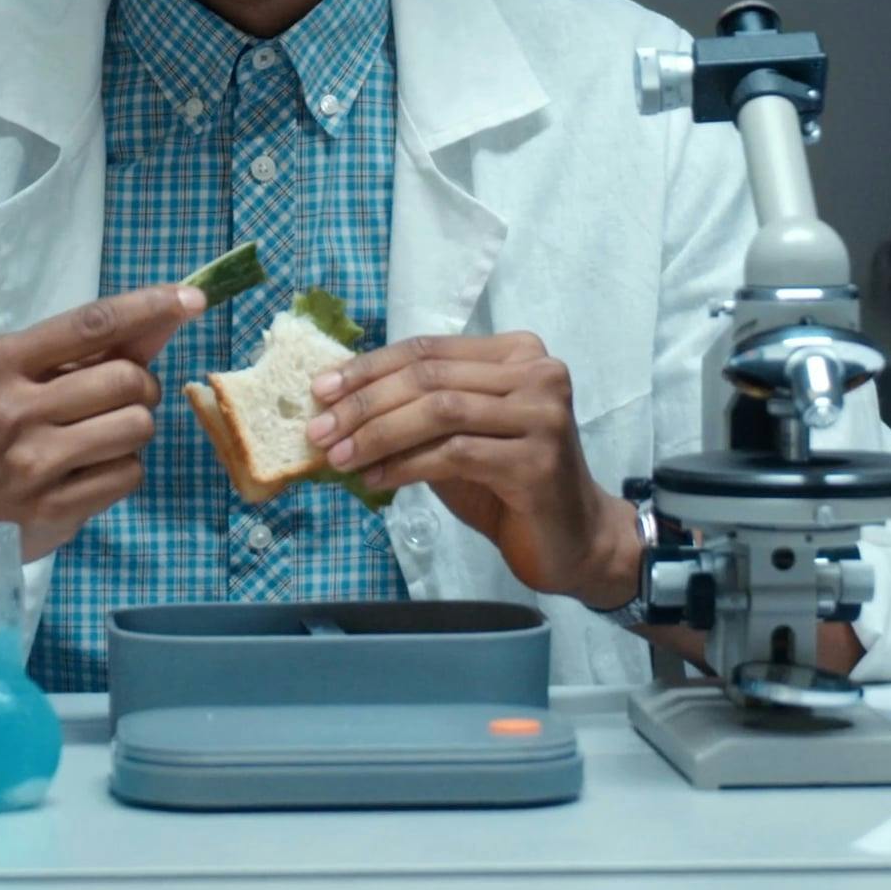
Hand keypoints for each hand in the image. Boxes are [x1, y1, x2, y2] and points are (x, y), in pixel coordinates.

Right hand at [0, 284, 201, 560]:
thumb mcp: (18, 379)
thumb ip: (86, 351)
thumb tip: (164, 317)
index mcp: (0, 363)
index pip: (92, 323)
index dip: (149, 307)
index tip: (191, 299)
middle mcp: (14, 409)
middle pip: (129, 378)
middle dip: (141, 386)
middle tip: (120, 399)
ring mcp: (34, 463)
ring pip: (138, 427)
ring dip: (134, 429)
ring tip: (100, 437)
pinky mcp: (56, 508)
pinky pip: (130, 474)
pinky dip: (123, 469)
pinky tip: (89, 472)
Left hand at [305, 333, 636, 607]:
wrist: (571, 540)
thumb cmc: (507, 485)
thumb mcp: (456, 435)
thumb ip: (416, 411)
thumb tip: (336, 403)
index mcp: (517, 353)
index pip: (427, 349)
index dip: (368, 368)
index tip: (320, 390)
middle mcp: (538, 373)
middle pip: (430, 377)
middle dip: (364, 403)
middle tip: (319, 429)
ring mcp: (543, 416)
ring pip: (440, 411)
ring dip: (378, 434)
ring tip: (338, 457)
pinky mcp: (538, 461)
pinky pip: (454, 454)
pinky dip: (406, 466)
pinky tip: (375, 481)